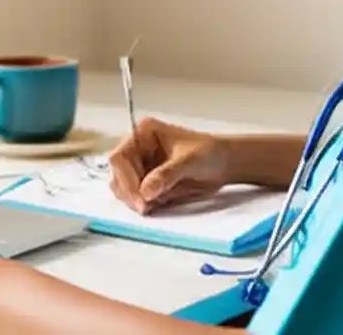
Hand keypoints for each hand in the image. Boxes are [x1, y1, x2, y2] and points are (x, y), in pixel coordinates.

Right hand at [107, 117, 231, 214]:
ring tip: (157, 204)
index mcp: (143, 134)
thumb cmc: (209, 153)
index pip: (120, 157)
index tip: (140, 198)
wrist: (224, 164)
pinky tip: (160, 204)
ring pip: (123, 189)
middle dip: (130, 193)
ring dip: (136, 200)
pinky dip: (144, 205)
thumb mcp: (189, 161)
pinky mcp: (147, 184)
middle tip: (146, 208)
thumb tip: (146, 191)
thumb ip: (167, 174)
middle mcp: (137, 149)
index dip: (126, 179)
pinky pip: (136, 198)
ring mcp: (141, 168)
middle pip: (117, 175)